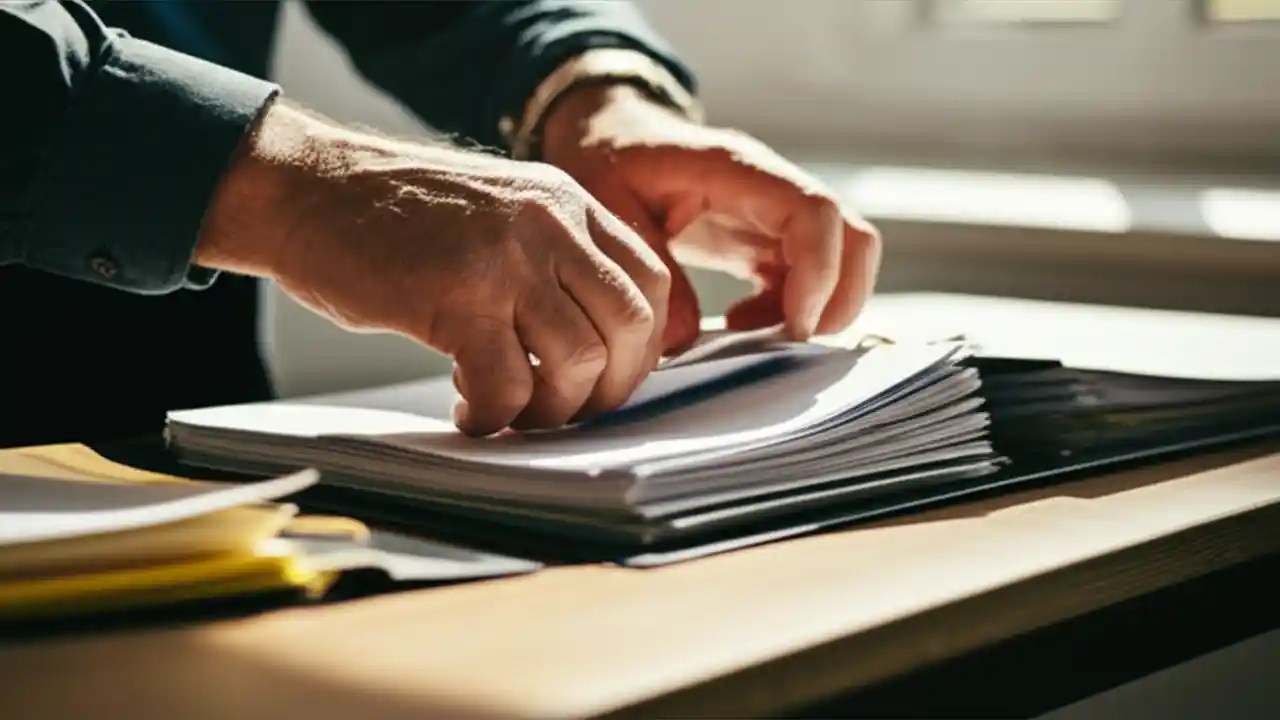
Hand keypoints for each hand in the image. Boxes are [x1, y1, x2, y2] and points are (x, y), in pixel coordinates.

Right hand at [195, 99, 669, 435]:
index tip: (606, 378)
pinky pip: (509, 385)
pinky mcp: (457, 298)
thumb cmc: (393, 217)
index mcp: (565, 203)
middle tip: (565, 409)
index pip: (648, 281)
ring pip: (579, 360)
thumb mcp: (498, 215)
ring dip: (550, 408)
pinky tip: (467, 409)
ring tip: (510, 409)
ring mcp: (506, 259)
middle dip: (608, 388)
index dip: (640, 346)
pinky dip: (495, 416)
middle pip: (629, 325)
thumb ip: (552, 260)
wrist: (306, 189)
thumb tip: (596, 347)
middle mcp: (548, 223)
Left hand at [543, 84, 881, 351]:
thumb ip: (646, 265)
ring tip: (751, 333)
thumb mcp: (607, 206)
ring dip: (815, 309)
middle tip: (783, 341)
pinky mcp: (770, 239)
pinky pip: (811, 277)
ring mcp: (777, 215)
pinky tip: (742, 324)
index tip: (791, 327)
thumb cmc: (607, 162)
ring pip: (843, 261)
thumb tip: (685, 338)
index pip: (815, 214)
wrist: (610, 138)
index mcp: (738, 171)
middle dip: (836, 301)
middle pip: (852, 239)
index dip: (818, 275)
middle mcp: (773, 189)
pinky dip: (793, 310)